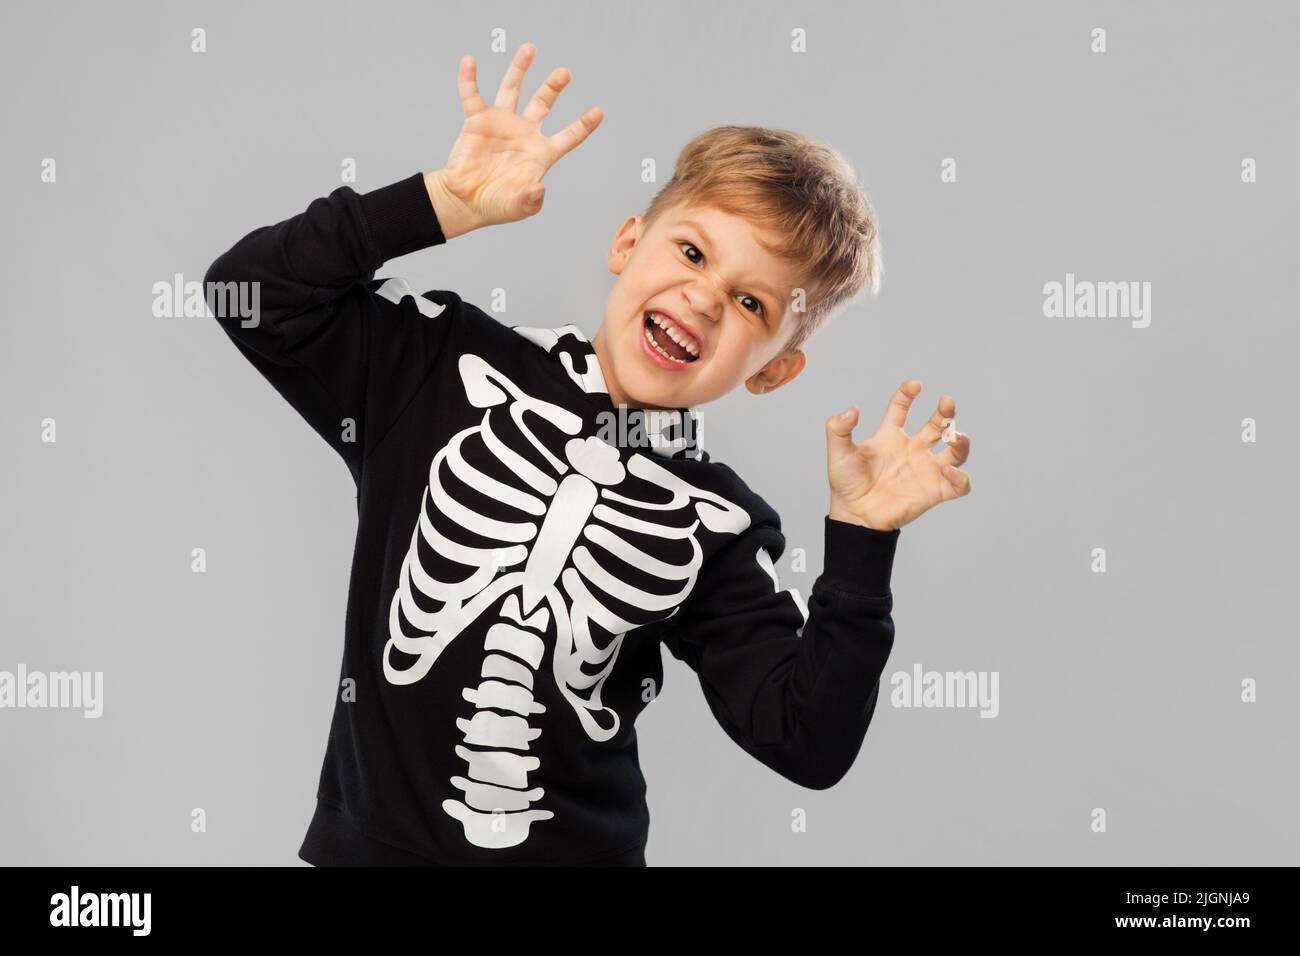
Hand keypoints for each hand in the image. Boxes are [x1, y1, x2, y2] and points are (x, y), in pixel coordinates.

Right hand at [424, 41, 603, 238]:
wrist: (465, 201)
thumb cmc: (495, 205)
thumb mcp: (517, 207)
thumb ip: (530, 201)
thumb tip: (538, 191)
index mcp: (540, 153)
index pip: (568, 136)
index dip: (583, 125)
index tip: (599, 111)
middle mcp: (524, 134)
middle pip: (543, 103)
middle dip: (554, 87)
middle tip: (565, 73)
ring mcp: (501, 124)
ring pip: (513, 89)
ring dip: (520, 69)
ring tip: (530, 49)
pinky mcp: (477, 121)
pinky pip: (472, 96)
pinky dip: (469, 79)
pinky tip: (470, 61)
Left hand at [825, 380, 972, 531]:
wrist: (855, 516)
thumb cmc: (846, 485)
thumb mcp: (839, 453)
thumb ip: (839, 429)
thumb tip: (851, 410)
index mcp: (890, 436)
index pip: (902, 408)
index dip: (908, 393)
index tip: (914, 385)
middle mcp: (912, 449)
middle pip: (937, 424)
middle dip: (946, 411)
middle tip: (947, 402)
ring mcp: (925, 469)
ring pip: (956, 451)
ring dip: (962, 441)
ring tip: (956, 437)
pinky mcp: (935, 491)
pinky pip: (959, 484)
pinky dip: (962, 478)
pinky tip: (950, 472)